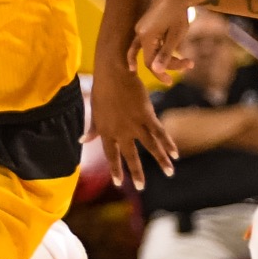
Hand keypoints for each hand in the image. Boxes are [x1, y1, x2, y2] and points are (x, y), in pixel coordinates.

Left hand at [86, 64, 176, 190]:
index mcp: (106, 131)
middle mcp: (120, 130)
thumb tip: (82, 141)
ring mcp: (134, 123)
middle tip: (142, 187)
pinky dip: (168, 143)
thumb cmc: (102, 88)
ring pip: (151, 147)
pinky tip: (175, 153)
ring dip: (161, 161)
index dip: (115, 169)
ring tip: (170, 172)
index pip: (111, 155)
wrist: (114, 71)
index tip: (119, 182)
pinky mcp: (147, 114)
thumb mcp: (95, 110)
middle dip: (137, 172)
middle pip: (130, 155)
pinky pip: (160, 132)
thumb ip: (92, 128)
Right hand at [129, 0, 197, 81]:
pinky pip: (145, 43)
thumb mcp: (176, 36)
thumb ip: (164, 54)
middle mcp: (139, 32)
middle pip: (150, 57)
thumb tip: (155, 70)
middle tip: (188, 64)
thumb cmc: (179, 15)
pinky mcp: (145, 26)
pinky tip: (140, 64)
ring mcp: (141, 28)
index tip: (172, 81)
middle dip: (168, 64)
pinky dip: (153, 51)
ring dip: (165, 57)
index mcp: (145, 36)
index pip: (150, 62)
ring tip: (185, 60)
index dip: (161, 73)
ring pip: (150, 51)